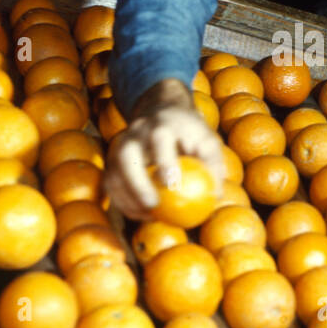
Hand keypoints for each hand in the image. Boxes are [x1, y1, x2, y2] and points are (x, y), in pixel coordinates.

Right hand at [102, 78, 225, 220]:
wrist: (162, 111)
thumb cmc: (190, 133)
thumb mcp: (207, 140)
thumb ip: (213, 165)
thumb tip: (215, 196)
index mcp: (162, 124)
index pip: (160, 139)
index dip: (164, 161)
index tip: (172, 184)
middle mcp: (136, 132)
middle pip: (127, 155)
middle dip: (137, 182)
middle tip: (153, 204)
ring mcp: (120, 144)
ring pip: (114, 171)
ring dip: (127, 197)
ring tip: (147, 215)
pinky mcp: (112, 158)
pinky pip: (111, 183)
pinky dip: (122, 200)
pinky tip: (140, 214)